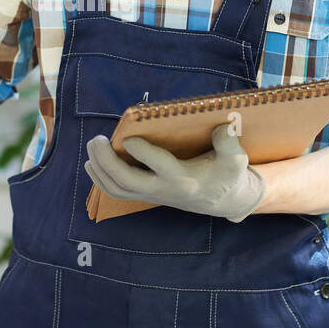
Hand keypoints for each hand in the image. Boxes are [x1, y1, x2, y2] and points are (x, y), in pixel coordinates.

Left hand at [85, 123, 265, 221]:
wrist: (225, 201)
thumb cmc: (229, 175)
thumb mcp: (236, 161)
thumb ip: (230, 144)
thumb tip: (223, 127)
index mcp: (184, 179)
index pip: (159, 166)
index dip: (142, 152)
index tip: (127, 137)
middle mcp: (163, 189)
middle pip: (127, 182)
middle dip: (107, 162)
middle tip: (95, 139)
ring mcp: (152, 194)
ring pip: (117, 189)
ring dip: (99, 169)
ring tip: (92, 147)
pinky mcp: (146, 195)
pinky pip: (117, 192)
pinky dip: (100, 179)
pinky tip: (93, 162)